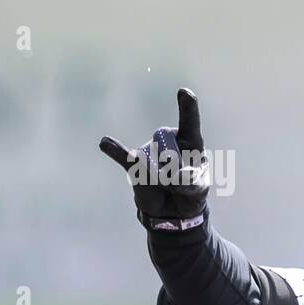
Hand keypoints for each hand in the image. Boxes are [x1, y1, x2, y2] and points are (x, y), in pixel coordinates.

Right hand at [100, 88, 210, 229]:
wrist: (172, 211)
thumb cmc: (191, 193)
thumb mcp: (198, 190)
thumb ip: (191, 182)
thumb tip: (176, 175)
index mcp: (190, 142)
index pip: (190, 123)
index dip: (188, 108)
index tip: (185, 93)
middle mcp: (168, 141)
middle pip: (172, 151)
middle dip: (179, 173)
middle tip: (183, 185)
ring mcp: (150, 150)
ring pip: (154, 163)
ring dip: (162, 181)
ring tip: (168, 187)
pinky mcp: (134, 164)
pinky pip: (124, 157)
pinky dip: (115, 150)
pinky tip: (106, 143)